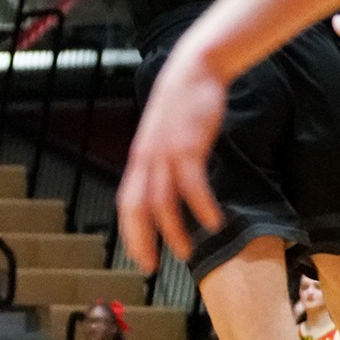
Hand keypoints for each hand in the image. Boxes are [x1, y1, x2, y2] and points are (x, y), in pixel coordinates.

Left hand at [116, 48, 227, 272]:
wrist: (191, 73)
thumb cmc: (181, 109)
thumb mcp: (164, 139)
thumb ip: (161, 163)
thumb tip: (165, 188)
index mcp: (138, 161)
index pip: (126, 205)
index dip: (129, 233)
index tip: (138, 257)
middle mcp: (145, 161)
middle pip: (136, 208)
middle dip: (141, 240)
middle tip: (150, 266)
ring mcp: (165, 154)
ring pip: (162, 201)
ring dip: (173, 230)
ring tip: (185, 253)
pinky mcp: (188, 146)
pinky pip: (192, 183)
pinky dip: (200, 206)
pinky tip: (213, 223)